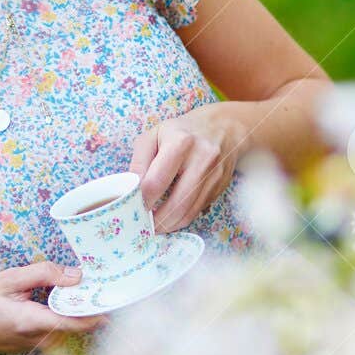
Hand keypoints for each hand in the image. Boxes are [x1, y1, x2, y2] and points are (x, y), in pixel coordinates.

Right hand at [0, 262, 108, 354]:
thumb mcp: (6, 280)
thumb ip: (42, 274)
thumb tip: (76, 274)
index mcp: (33, 321)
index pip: (78, 322)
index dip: (100, 307)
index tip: (116, 291)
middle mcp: (43, 339)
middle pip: (81, 321)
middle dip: (93, 299)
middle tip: (104, 275)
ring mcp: (44, 346)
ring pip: (75, 324)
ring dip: (81, 304)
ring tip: (85, 282)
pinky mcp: (44, 345)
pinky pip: (65, 327)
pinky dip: (69, 311)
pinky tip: (65, 295)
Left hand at [128, 104, 245, 232]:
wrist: (224, 127)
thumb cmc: (182, 131)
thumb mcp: (154, 135)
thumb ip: (139, 161)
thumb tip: (131, 190)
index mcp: (181, 143)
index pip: (156, 182)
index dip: (141, 200)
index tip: (130, 208)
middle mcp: (203, 160)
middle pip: (176, 204)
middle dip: (157, 221)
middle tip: (141, 227)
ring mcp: (215, 176)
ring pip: (189, 212)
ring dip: (169, 225)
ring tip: (153, 227)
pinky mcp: (221, 187)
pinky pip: (198, 210)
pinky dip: (181, 219)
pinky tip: (169, 217)